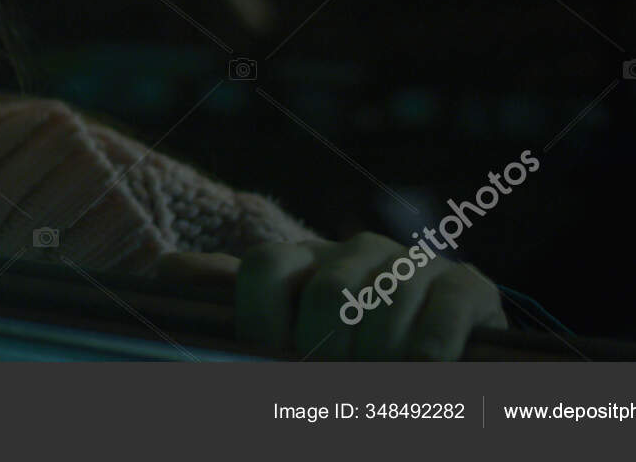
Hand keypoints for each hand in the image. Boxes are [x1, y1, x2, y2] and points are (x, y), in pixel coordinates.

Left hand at [155, 233, 507, 359]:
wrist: (434, 340)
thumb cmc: (342, 338)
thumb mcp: (282, 318)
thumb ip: (228, 293)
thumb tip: (168, 269)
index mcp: (304, 257)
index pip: (265, 268)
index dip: (261, 320)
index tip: (271, 356)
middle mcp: (357, 250)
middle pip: (327, 294)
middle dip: (326, 351)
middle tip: (333, 376)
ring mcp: (414, 264)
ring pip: (384, 311)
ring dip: (377, 362)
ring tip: (375, 385)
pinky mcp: (467, 286)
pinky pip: (443, 318)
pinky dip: (428, 356)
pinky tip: (421, 373)